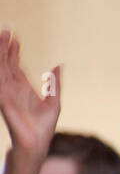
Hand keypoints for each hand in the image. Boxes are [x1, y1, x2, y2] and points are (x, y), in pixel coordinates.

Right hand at [0, 30, 59, 155]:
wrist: (36, 143)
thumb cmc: (44, 126)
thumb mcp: (54, 101)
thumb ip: (55, 83)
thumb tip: (59, 65)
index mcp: (23, 87)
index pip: (15, 65)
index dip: (14, 51)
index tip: (15, 37)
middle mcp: (12, 88)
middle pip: (6, 63)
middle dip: (4, 47)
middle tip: (6, 30)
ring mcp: (6, 92)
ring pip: (1, 68)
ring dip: (0, 53)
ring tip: (2, 37)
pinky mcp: (3, 99)